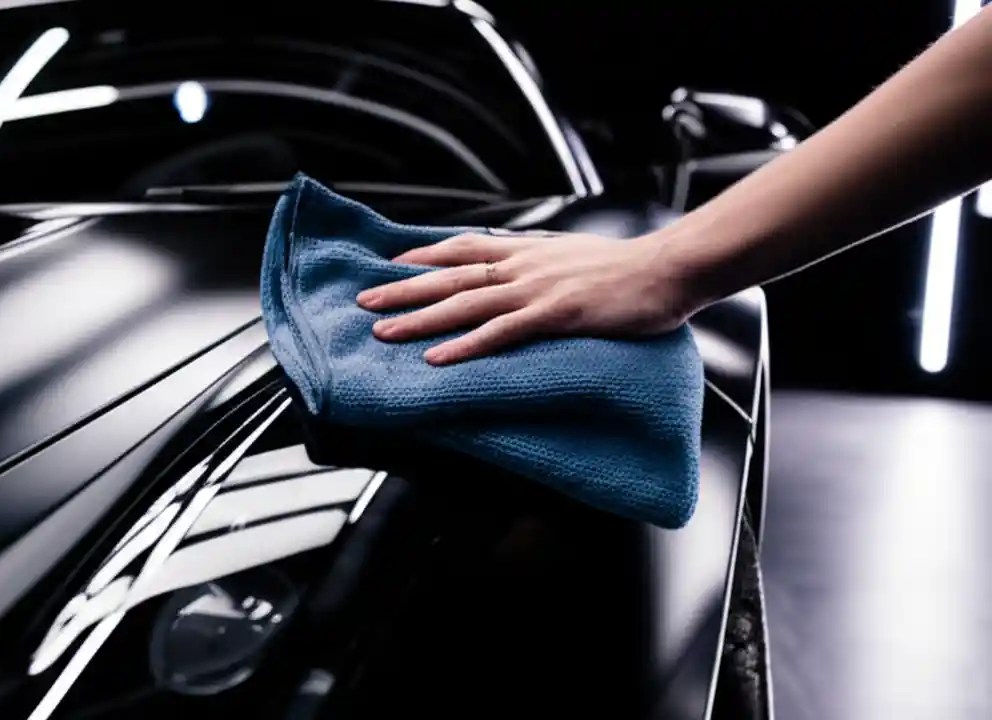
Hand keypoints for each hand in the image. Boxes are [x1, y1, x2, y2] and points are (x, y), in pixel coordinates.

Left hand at [355, 231, 692, 364]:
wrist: (668, 269)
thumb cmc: (627, 269)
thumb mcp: (573, 255)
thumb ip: (541, 262)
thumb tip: (518, 267)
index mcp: (528, 251)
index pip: (463, 247)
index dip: (424, 255)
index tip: (392, 263)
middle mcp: (523, 266)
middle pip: (449, 277)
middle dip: (403, 289)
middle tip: (365, 301)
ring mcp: (537, 290)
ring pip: (464, 304)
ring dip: (420, 319)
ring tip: (383, 332)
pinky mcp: (555, 315)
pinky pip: (500, 332)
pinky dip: (465, 345)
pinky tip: (437, 357)